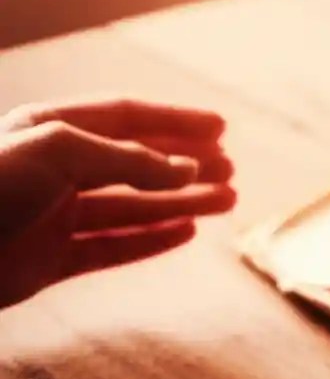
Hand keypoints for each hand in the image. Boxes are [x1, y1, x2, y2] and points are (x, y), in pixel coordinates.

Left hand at [0, 96, 235, 307]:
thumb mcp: (62, 151)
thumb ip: (129, 159)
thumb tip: (187, 170)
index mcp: (49, 130)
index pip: (125, 118)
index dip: (175, 122)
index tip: (221, 129)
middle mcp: (53, 170)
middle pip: (134, 163)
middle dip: (185, 165)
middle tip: (230, 170)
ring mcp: (54, 216)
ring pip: (132, 206)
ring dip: (181, 203)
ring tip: (226, 202)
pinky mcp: (51, 260)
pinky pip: (113, 247)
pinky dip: (152, 240)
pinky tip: (186, 233)